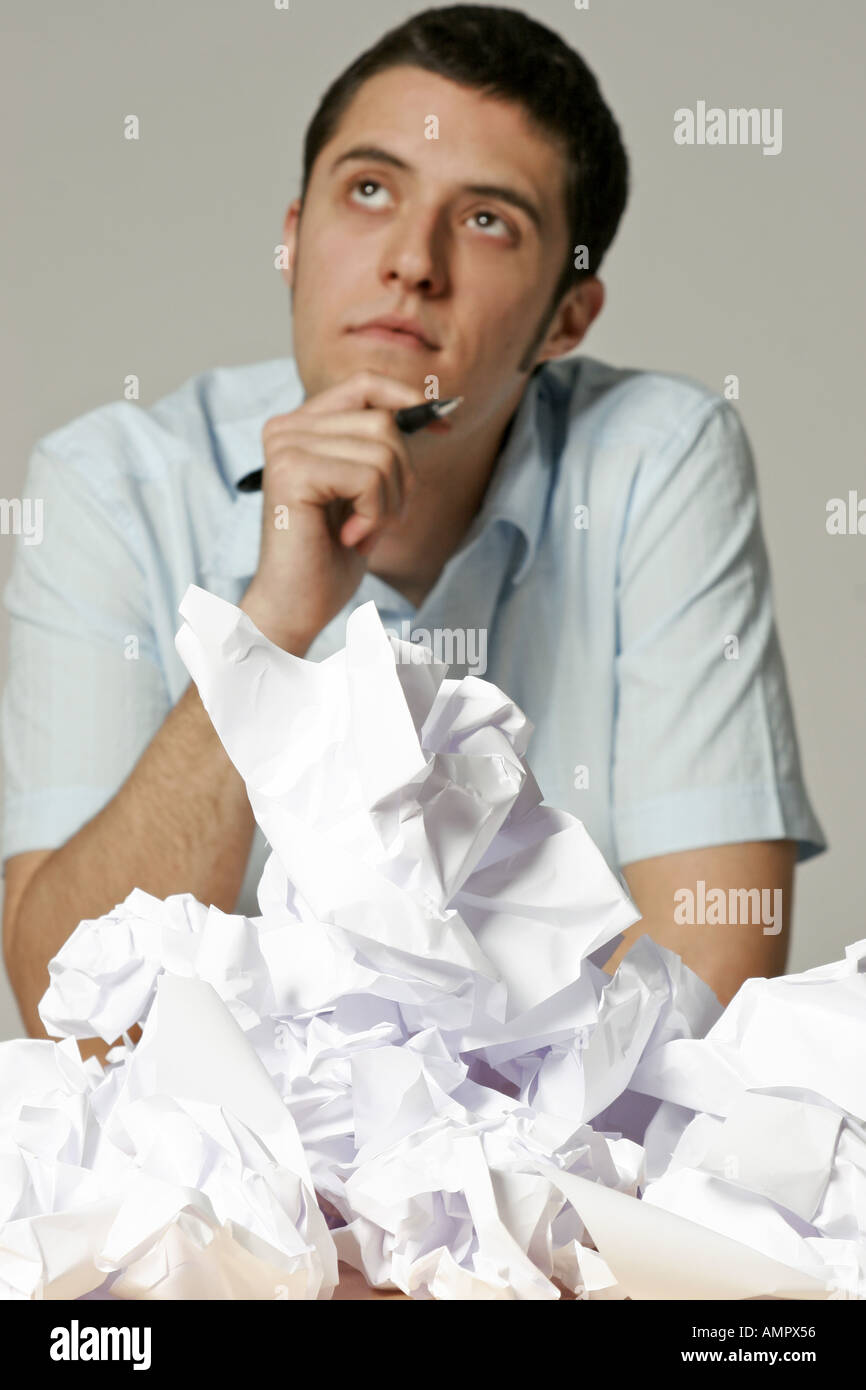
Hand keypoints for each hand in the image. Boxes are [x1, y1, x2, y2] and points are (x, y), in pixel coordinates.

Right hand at [240, 371, 425, 652]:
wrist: (297, 606)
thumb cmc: (331, 556)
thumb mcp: (364, 491)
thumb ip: (380, 448)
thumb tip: (431, 411)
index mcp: (300, 426)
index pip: (365, 384)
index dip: (410, 400)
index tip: (446, 426)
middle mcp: (285, 428)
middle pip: (383, 422)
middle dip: (401, 478)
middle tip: (382, 521)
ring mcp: (285, 446)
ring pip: (383, 451)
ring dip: (389, 503)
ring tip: (364, 533)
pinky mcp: (292, 471)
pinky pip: (369, 477)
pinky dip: (376, 515)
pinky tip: (352, 539)